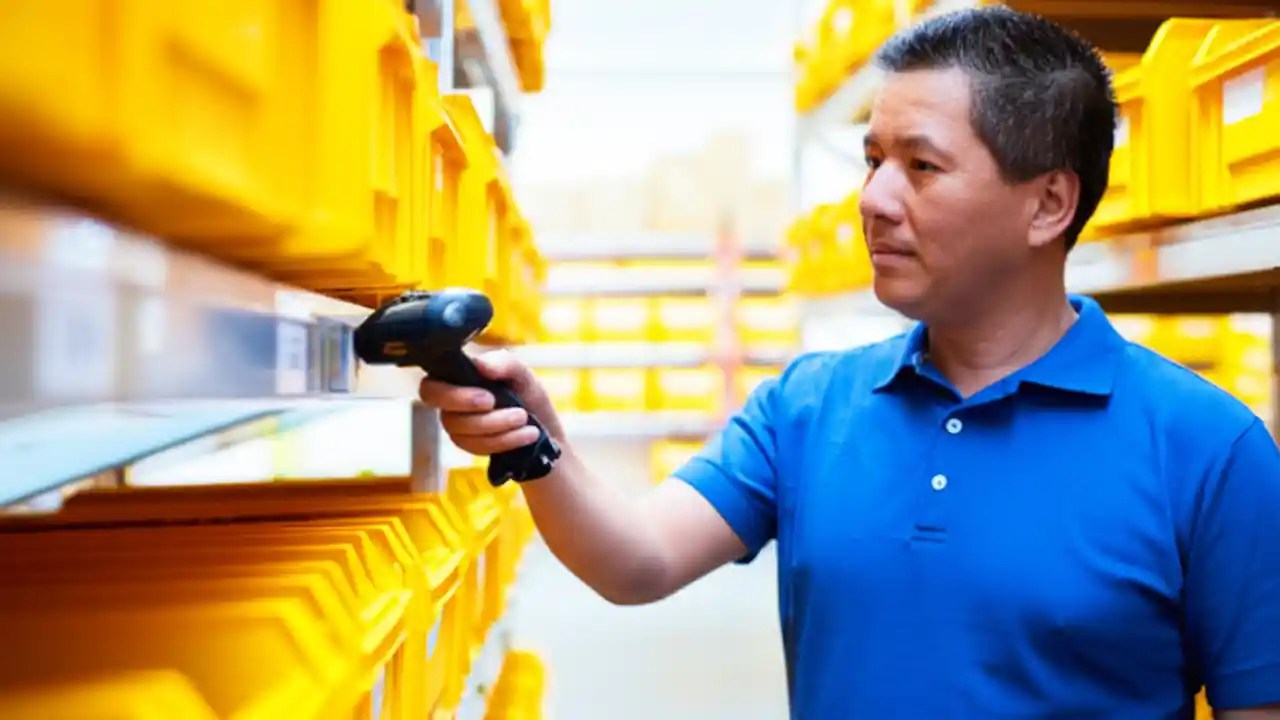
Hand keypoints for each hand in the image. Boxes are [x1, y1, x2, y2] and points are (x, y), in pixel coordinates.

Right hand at [418, 349, 562, 455]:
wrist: (543, 423)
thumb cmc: (525, 392)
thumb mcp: (521, 373)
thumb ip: (503, 363)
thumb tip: (480, 365)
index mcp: (455, 379)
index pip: (430, 388)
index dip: (452, 396)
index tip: (488, 397)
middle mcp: (450, 404)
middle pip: (446, 417)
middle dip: (480, 418)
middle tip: (516, 413)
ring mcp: (458, 427)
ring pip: (465, 435)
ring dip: (500, 427)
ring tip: (525, 419)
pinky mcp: (470, 445)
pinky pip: (479, 448)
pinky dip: (506, 440)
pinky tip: (527, 434)